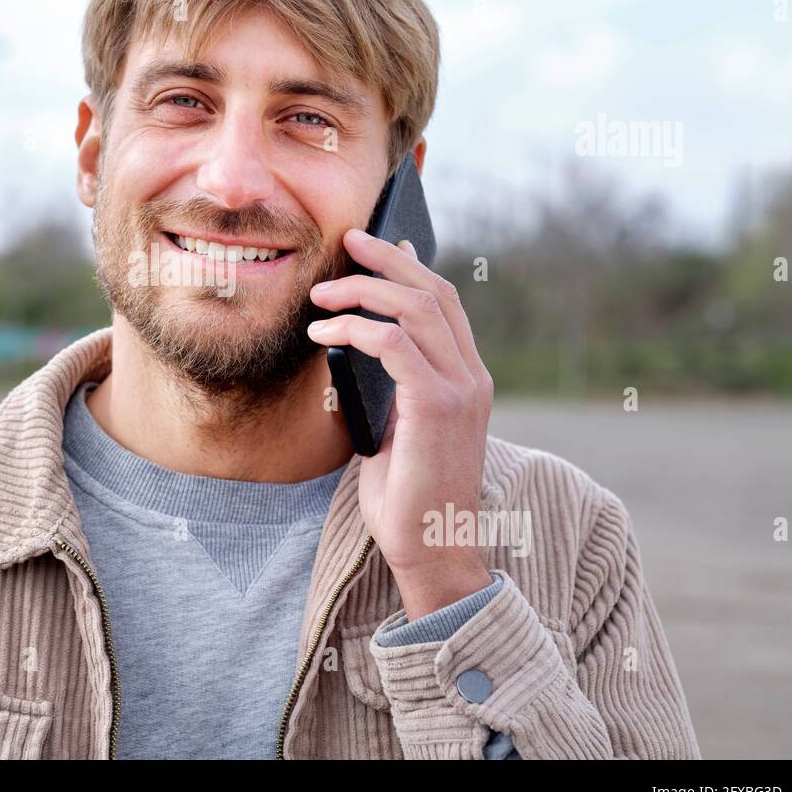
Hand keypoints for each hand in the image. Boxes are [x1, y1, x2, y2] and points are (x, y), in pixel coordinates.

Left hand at [307, 228, 494, 620]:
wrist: (430, 551)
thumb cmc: (407, 497)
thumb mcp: (396, 430)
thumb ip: (388, 389)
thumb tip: (352, 348)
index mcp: (466, 379)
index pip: (444, 303)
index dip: (408, 267)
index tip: (371, 247)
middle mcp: (472, 377)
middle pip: (433, 292)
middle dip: (387, 259)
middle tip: (347, 240)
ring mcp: (460, 390)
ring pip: (415, 309)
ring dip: (362, 291)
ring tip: (320, 294)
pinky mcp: (436, 407)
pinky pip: (394, 345)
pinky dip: (355, 329)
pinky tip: (323, 334)